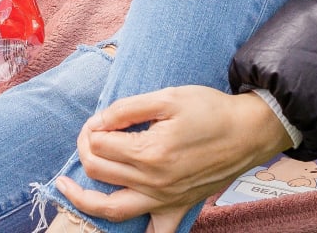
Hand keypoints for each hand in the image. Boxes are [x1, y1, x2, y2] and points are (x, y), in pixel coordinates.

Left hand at [55, 85, 290, 231]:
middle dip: (85, 150)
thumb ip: (127, 109)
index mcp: (149, 152)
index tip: (98, 119)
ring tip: (67, 189)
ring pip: (113, 210)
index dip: (91, 128)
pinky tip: (124, 229)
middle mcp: (154, 181)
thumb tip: (98, 121)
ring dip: (84, 201)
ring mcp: (165, 199)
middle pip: (99, 172)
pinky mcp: (179, 208)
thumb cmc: (210, 110)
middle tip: (89, 136)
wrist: (249, 131)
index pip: (99, 144)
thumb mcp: (168, 97)